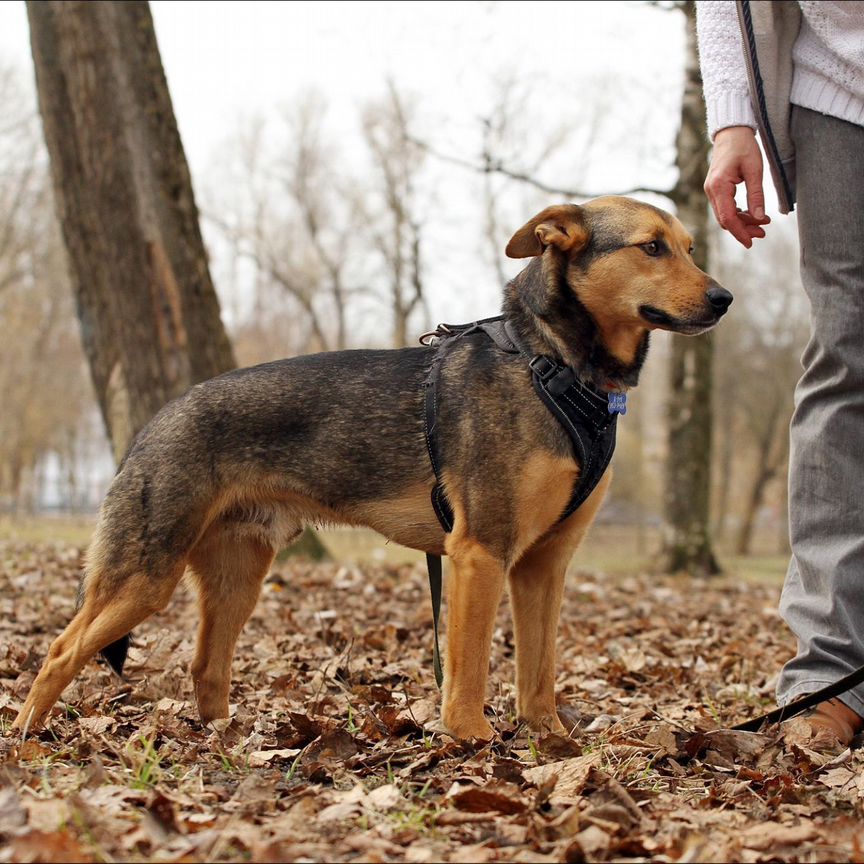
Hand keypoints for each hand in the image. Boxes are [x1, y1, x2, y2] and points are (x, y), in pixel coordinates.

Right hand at [704, 126, 770, 247]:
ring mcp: (712, 191)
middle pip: (725, 220)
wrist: (731, 132)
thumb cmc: (744, 146)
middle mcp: (711, 191)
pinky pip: (725, 208)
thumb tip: (759, 218)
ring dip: (742, 222)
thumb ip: (757, 195)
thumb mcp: (755, 170)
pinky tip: (752, 214)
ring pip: (725, 215)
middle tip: (763, 233)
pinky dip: (738, 213)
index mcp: (719, 186)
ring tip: (762, 224)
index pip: (727, 217)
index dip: (739, 232)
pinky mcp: (716, 189)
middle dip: (743, 229)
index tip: (751, 242)